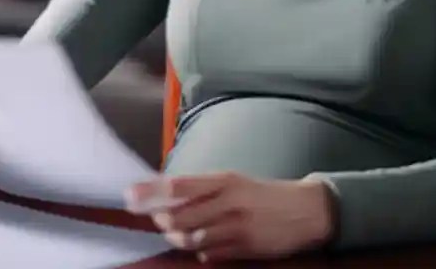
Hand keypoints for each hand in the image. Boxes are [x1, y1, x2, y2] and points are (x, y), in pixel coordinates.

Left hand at [124, 172, 336, 262]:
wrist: (305, 211)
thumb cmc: (261, 193)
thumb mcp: (232, 181)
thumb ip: (200, 189)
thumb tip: (161, 197)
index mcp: (223, 180)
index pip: (178, 186)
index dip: (150, 193)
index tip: (129, 196)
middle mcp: (228, 203)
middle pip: (179, 218)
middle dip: (162, 223)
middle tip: (160, 221)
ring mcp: (237, 228)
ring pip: (191, 239)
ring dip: (178, 239)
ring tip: (179, 234)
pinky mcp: (246, 249)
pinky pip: (210, 254)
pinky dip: (201, 251)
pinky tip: (206, 244)